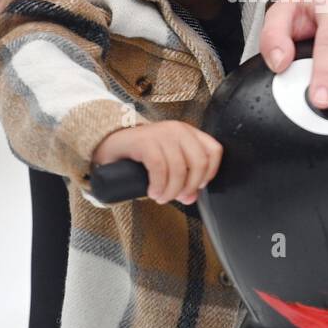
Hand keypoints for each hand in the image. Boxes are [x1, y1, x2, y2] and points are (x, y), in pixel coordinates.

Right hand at [91, 121, 222, 205]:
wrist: (113, 145)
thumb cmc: (142, 155)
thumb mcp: (167, 163)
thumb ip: (182, 178)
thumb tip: (191, 197)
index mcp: (188, 133)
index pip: (214, 151)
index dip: (210, 173)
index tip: (198, 187)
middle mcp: (178, 130)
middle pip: (199, 162)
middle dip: (189, 186)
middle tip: (177, 197)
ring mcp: (162, 133)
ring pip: (179, 168)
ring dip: (170, 190)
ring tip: (161, 197)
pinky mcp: (145, 141)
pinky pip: (159, 168)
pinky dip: (158, 185)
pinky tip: (153, 191)